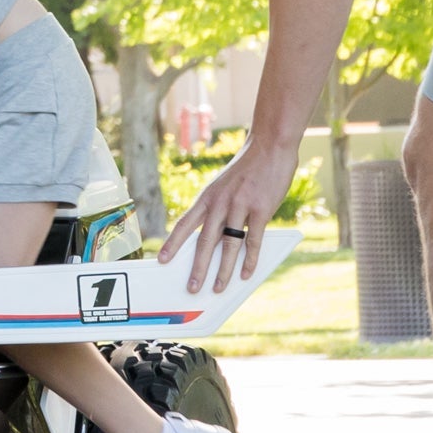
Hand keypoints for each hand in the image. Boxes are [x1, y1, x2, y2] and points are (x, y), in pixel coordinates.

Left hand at [159, 139, 298, 294]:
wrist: (270, 145)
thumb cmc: (247, 169)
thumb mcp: (224, 185)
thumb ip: (219, 209)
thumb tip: (217, 240)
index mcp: (207, 196)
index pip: (185, 223)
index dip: (172, 243)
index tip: (162, 260)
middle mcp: (220, 202)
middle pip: (205, 241)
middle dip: (198, 267)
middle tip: (192, 287)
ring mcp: (241, 206)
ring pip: (228, 245)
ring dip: (223, 270)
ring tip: (218, 287)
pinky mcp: (262, 209)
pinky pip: (254, 241)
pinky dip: (250, 260)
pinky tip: (246, 273)